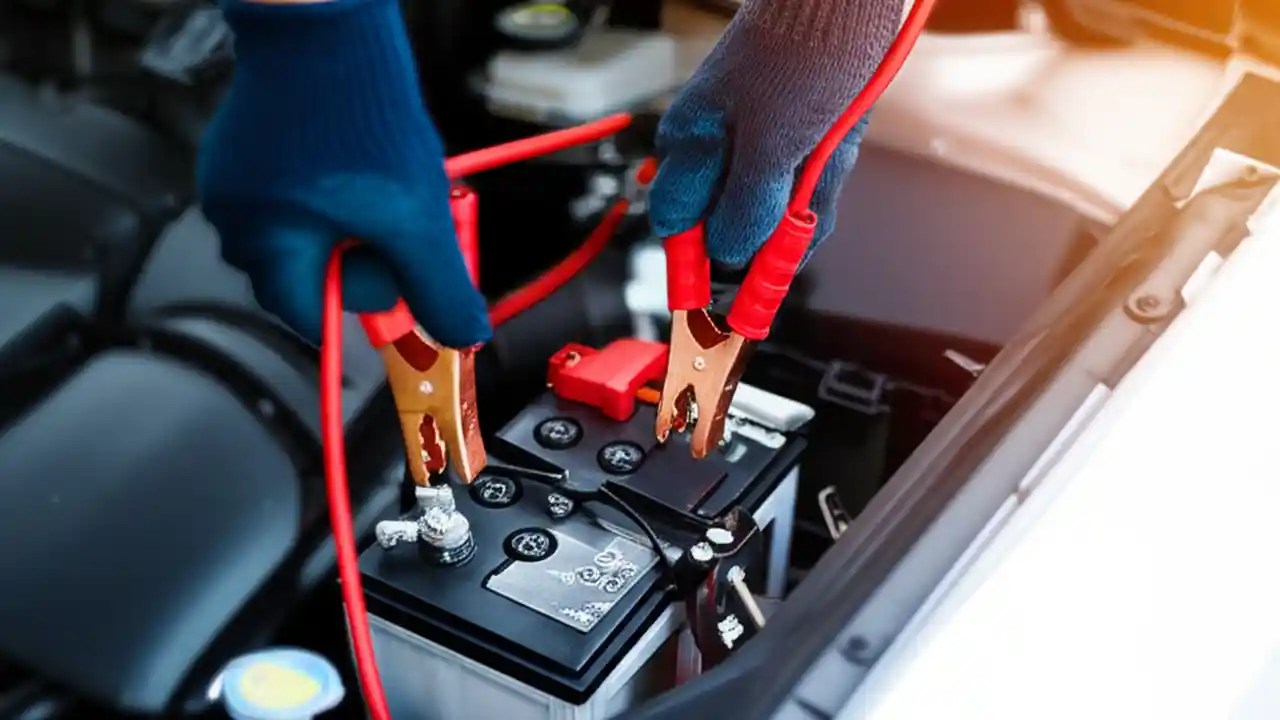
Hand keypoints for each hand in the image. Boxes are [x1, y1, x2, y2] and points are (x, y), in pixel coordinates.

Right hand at [197, 0, 489, 346]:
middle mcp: (233, 216)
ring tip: (389, 181)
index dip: (367, 301)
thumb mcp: (413, 220)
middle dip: (368, 254)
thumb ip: (437, 288)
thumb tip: (461, 335)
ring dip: (359, 219)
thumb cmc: (359, 121)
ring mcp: (236, 176)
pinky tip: (365, 155)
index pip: (311, 314)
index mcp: (261, 245)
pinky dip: (339, 186)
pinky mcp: (249, 144)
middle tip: (405, 221)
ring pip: (311, 229)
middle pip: (312, 272)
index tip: (405, 281)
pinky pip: (299, 190)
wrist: (326, 21)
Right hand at [648, 0, 901, 265]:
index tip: (718, 301)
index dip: (701, 264)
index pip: (679, 227)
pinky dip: (822, 184)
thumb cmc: (803, 50)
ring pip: (773, 207)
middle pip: (732, 223)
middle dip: (768, 230)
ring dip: (803, 204)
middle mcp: (716, 145)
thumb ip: (746, 208)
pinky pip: (803, 183)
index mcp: (690, 143)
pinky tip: (831, 155)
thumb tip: (730, 259)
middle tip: (792, 216)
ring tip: (818, 159)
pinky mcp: (793, 135)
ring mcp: (756, 141)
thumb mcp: (771, 144)